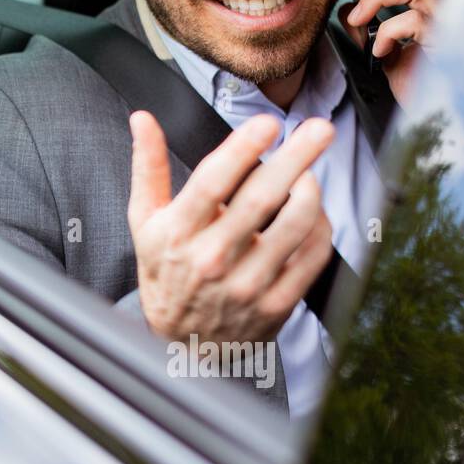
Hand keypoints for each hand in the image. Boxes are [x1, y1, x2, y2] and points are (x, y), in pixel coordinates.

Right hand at [126, 111, 333, 343]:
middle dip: (296, 157)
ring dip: (311, 191)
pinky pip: (312, 257)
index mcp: (177, 234)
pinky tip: (313, 210)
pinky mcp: (277, 304)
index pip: (211, 183)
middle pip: (261, 199)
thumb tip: (143, 120)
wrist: (184, 344)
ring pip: (294, 226)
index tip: (265, 122)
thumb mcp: (145, 222)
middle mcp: (212, 259)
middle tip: (318, 129)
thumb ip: (148, 167)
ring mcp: (247, 284)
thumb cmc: (165, 274)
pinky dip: (321, 226)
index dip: (241, 149)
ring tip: (310, 172)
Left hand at [339, 0, 442, 104]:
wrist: (435, 111)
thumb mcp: (381, 42)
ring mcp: (451, 18)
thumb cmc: (413, 76)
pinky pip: (415, 19)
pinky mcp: (449, 39)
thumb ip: (365, 19)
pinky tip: (381, 50)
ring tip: (358, 21)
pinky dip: (389, 31)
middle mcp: (446, 2)